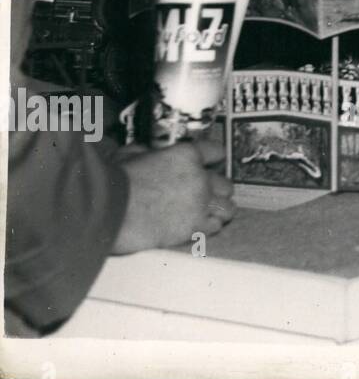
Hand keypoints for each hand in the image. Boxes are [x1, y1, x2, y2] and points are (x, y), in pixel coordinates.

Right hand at [111, 136, 235, 254]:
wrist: (109, 210)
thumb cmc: (115, 182)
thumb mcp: (129, 155)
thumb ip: (145, 152)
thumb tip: (144, 152)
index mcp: (186, 155)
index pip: (216, 151)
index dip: (215, 158)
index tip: (214, 163)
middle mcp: (200, 178)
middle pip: (225, 183)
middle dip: (217, 189)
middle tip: (207, 194)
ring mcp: (200, 203)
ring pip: (227, 207)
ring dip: (218, 210)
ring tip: (209, 213)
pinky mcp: (195, 226)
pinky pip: (215, 226)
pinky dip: (209, 227)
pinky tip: (199, 226)